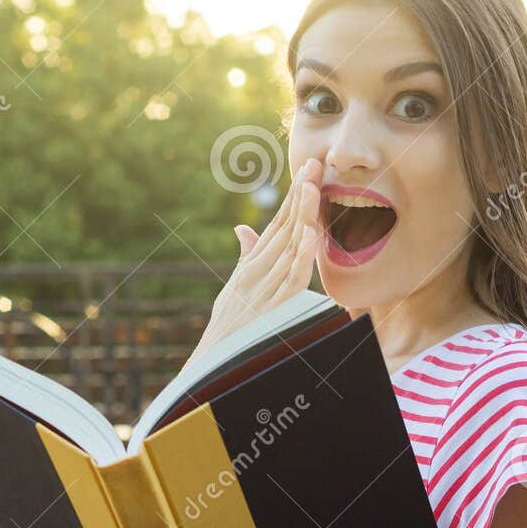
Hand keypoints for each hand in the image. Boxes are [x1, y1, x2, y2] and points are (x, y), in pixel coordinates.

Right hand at [188, 157, 322, 366]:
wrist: (212, 362)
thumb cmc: (227, 327)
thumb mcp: (234, 286)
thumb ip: (245, 256)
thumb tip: (243, 229)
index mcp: (251, 265)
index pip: (276, 225)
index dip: (292, 197)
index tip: (307, 171)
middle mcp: (256, 271)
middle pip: (283, 228)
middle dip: (300, 196)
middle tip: (314, 165)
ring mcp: (263, 288)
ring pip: (288, 247)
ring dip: (301, 217)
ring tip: (313, 188)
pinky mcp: (272, 307)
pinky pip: (291, 279)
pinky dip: (301, 257)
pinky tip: (311, 235)